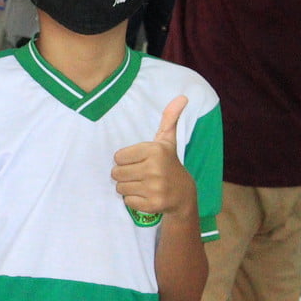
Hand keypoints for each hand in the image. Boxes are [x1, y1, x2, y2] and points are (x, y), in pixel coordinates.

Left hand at [111, 96, 194, 217]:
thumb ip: (169, 118)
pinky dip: (133, 200)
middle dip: (124, 174)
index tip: (139, 161)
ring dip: (128, 187)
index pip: (118, 156)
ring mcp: (155, 188)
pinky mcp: (152, 204)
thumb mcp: (168, 141)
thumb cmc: (169, 164)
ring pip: (120, 188)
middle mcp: (155, 168)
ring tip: (142, 184)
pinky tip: (145, 195)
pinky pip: (127, 201)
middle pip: (116, 173)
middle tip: (139, 174)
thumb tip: (182, 97)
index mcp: (155, 150)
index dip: (125, 160)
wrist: (184, 194)